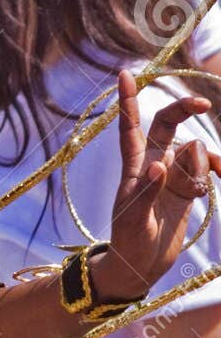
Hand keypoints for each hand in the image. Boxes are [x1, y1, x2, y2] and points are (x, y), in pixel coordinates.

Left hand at [100, 71, 219, 300]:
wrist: (142, 264)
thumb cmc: (130, 239)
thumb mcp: (134, 217)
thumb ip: (147, 190)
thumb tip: (159, 165)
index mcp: (133, 166)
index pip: (130, 126)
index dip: (128, 100)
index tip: (125, 72)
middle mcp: (153, 163)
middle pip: (168, 124)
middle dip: (184, 109)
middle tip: (203, 105)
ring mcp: (172, 174)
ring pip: (194, 149)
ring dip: (202, 161)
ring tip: (195, 190)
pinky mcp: (188, 187)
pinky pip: (205, 168)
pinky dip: (213, 170)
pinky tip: (216, 181)